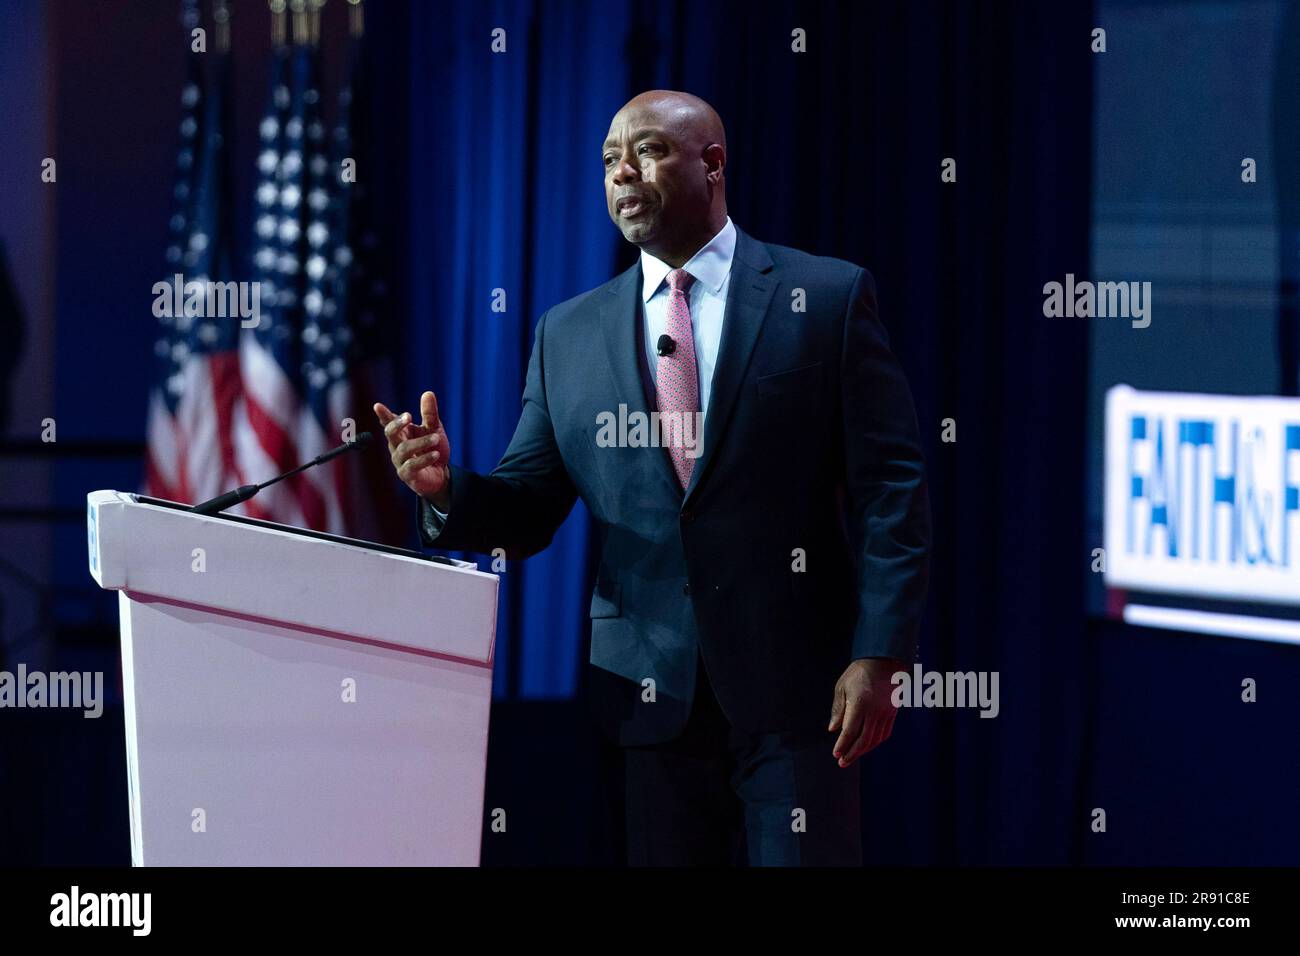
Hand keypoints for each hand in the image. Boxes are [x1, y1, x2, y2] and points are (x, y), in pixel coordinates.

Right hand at [374, 391, 451, 510]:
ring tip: (437, 438)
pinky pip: (412, 466)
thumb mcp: (435, 429)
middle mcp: (396, 446)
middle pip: (390, 433)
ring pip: (404, 449)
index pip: (390, 422)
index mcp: (402, 434)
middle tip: (409, 416)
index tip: (378, 406)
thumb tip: (428, 393)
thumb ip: (430, 414)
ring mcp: (400, 461)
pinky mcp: (407, 475)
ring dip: (421, 442)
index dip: (383, 415)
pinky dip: (424, 459)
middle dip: (397, 424)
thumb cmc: (433, 450)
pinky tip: (435, 454)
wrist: (441, 475)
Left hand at [828, 658, 904, 767]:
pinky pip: (885, 733)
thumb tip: (833, 729)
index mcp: (859, 703)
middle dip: (852, 753)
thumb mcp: (842, 687)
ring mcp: (886, 713)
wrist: (884, 662)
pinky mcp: (892, 713)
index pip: (850, 731)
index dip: (842, 745)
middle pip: (863, 739)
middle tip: (842, 763)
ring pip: (875, 739)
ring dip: (863, 751)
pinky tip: (867, 746)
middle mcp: (874, 711)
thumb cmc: (858, 673)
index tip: (836, 754)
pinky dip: (875, 743)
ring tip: (852, 756)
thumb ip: (838, 709)